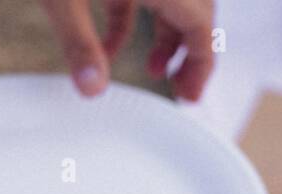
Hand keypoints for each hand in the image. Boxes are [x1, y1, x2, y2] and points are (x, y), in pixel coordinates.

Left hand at [39, 0, 215, 101]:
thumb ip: (79, 42)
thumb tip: (92, 91)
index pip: (201, 25)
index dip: (201, 64)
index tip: (190, 96)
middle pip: (194, 9)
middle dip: (188, 50)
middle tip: (180, 86)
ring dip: (164, 33)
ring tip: (153, 69)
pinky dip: (130, 17)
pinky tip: (108, 48)